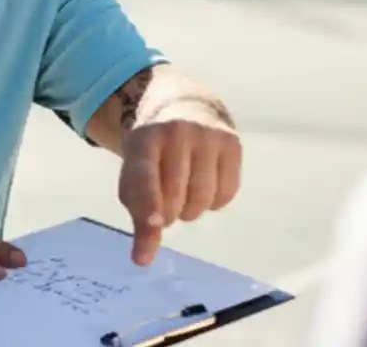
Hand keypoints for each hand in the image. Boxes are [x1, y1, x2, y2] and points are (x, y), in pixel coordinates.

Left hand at [118, 103, 240, 265]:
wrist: (182, 105)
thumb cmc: (152, 152)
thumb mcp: (134, 172)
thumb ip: (137, 214)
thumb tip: (143, 260)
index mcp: (143, 138)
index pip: (145, 176)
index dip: (149, 203)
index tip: (154, 224)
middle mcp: (177, 131)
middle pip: (175, 198)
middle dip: (167, 213)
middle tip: (163, 203)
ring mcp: (208, 134)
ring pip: (203, 199)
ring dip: (190, 210)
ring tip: (182, 192)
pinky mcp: (232, 142)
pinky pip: (226, 194)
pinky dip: (213, 202)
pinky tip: (203, 184)